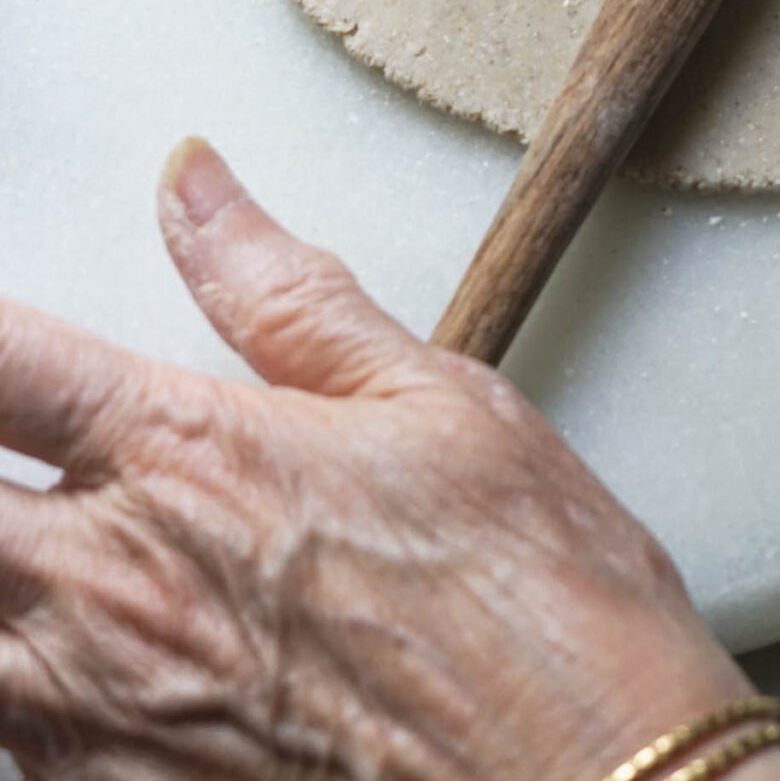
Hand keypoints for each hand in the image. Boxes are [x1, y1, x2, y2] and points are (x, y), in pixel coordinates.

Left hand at [0, 142, 779, 780]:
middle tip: (34, 439)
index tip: (6, 338)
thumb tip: (196, 187)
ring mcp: (94, 719)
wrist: (590, 779)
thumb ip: (283, 288)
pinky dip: (26, 689)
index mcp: (183, 452)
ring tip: (60, 549)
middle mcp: (109, 589)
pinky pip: (10, 744)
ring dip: (1, 575)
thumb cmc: (531, 605)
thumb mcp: (432, 399)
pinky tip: (92, 660)